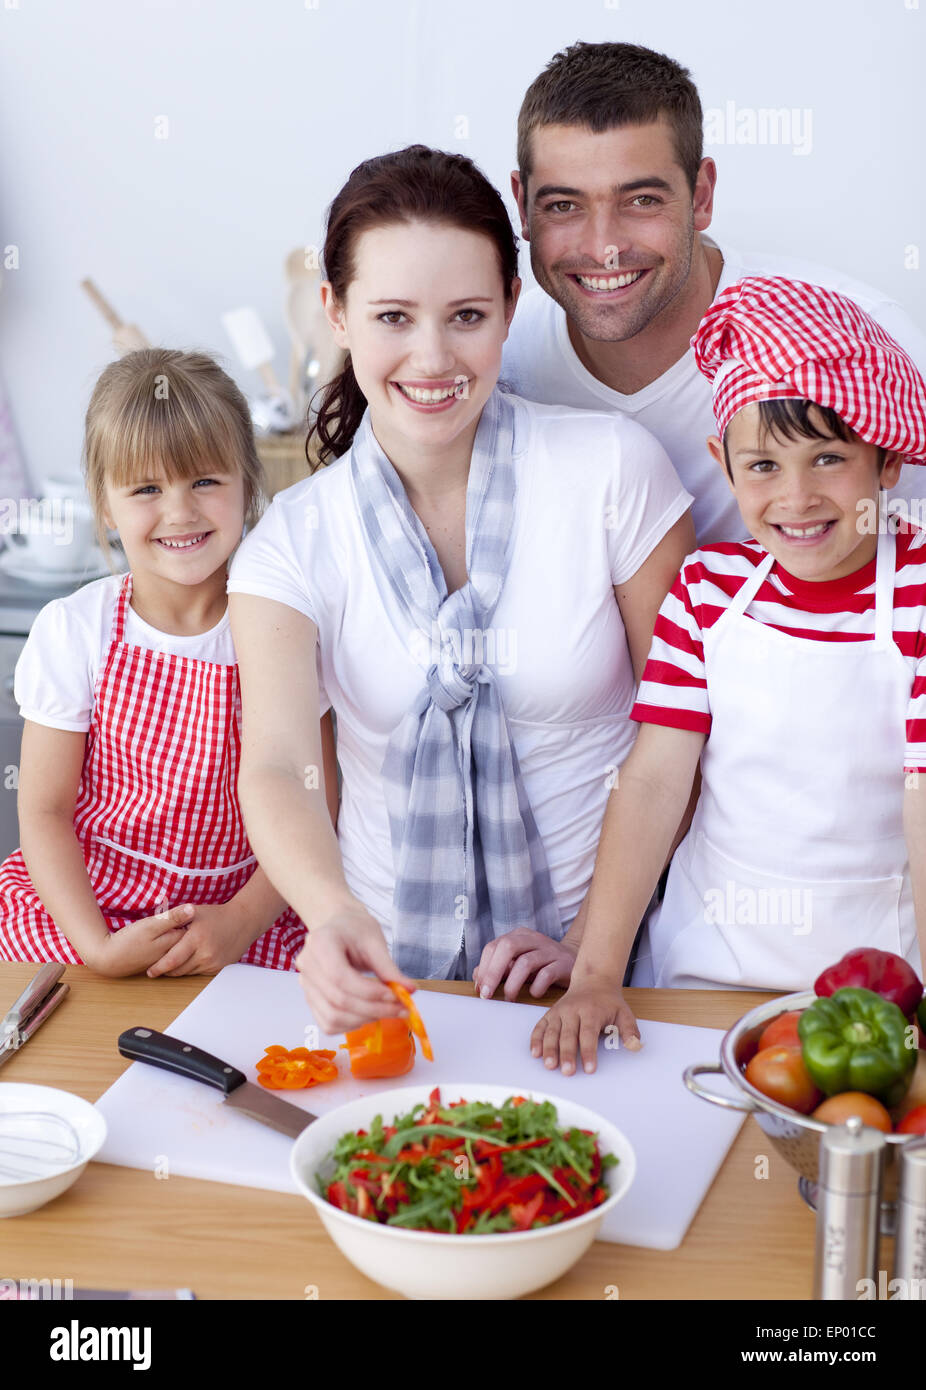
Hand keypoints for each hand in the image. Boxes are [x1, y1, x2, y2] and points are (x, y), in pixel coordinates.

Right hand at [88, 905, 193, 977]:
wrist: (108, 959)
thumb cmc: (128, 941)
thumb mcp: (151, 926)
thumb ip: (172, 918)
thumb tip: (194, 909)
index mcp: (173, 943)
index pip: (193, 928)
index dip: (193, 916)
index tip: (196, 908)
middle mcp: (172, 953)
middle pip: (187, 937)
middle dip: (190, 926)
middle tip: (190, 913)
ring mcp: (164, 959)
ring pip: (178, 943)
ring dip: (179, 933)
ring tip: (180, 922)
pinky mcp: (155, 961)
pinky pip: (169, 949)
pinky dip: (170, 940)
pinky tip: (164, 933)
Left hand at [146, 901, 253, 977]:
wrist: (243, 922)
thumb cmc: (216, 915)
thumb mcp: (194, 912)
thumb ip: (175, 919)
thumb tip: (155, 924)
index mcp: (196, 938)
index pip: (172, 960)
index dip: (158, 968)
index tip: (150, 971)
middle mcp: (205, 953)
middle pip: (178, 970)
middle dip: (165, 971)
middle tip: (155, 969)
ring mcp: (213, 962)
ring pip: (188, 973)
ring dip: (178, 970)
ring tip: (170, 964)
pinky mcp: (218, 968)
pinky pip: (198, 973)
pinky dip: (191, 968)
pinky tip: (188, 960)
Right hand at [296, 905, 416, 1033]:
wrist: (338, 927)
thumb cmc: (355, 930)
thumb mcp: (375, 941)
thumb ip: (389, 968)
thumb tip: (410, 991)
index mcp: (321, 943)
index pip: (340, 977)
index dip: (369, 992)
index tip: (396, 996)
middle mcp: (306, 966)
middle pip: (338, 1000)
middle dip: (373, 1010)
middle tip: (400, 1010)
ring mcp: (305, 985)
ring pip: (332, 1017)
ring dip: (363, 1020)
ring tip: (386, 1011)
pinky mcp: (310, 1000)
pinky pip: (327, 1023)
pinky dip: (350, 1026)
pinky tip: (369, 1015)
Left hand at [473, 928, 578, 1000]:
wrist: (574, 961)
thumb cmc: (541, 964)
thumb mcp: (518, 963)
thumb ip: (498, 968)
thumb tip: (477, 977)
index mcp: (519, 936)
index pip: (494, 946)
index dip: (484, 968)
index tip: (479, 989)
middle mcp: (533, 939)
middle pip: (507, 947)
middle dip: (493, 972)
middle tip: (487, 995)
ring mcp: (549, 950)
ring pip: (526, 962)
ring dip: (513, 984)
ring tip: (509, 999)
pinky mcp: (563, 964)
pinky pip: (547, 974)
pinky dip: (537, 987)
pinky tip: (533, 994)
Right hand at [530, 978, 641, 1076]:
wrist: (593, 981)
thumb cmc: (609, 1002)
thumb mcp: (624, 1013)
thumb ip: (630, 1031)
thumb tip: (635, 1046)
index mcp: (591, 1011)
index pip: (588, 1034)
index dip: (589, 1052)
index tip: (590, 1069)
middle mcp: (573, 1010)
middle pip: (568, 1034)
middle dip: (567, 1054)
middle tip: (567, 1072)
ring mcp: (559, 1012)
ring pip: (552, 1031)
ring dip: (549, 1049)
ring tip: (549, 1066)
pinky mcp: (550, 1014)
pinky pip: (540, 1026)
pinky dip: (536, 1039)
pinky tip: (535, 1053)